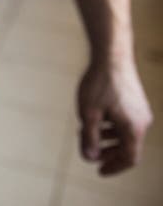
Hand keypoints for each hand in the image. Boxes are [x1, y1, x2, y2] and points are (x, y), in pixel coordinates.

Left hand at [77, 58, 152, 174]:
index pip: (129, 158)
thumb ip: (89, 138)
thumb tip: (89, 158)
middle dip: (107, 152)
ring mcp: (140, 110)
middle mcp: (142, 121)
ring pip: (125, 133)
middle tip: (89, 153)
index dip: (114, 167)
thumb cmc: (99, 84)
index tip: (99, 171)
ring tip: (85, 134)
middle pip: (127, 147)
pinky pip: (125, 121)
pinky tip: (94, 120)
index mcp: (134, 128)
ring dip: (106, 138)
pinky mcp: (136, 101)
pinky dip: (110, 126)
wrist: (111, 55)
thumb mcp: (88, 113)